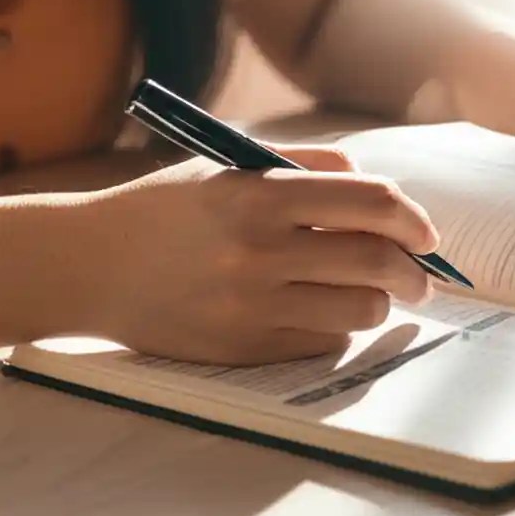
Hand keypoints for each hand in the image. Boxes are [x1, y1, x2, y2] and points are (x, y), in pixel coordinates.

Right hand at [78, 145, 438, 365]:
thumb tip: (387, 195)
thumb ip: (309, 168)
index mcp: (261, 194)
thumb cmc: (170, 210)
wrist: (88, 265)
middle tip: (422, 277)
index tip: (426, 233)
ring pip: (361, 308)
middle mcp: (261, 250)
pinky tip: (327, 314)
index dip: (413, 219)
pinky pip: (325, 341)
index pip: (372, 202)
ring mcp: (252, 304)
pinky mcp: (244, 347)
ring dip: (381, 301)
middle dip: (416, 272)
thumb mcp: (230, 168)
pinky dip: (340, 327)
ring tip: (376, 295)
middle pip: (377, 260)